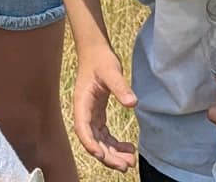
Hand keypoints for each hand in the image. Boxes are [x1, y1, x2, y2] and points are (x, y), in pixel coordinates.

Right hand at [70, 41, 138, 170]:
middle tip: (125, 166)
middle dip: (107, 156)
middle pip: (92, 140)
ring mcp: (90, 115)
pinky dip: (115, 144)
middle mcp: (84, 112)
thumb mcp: (111, 71)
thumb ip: (121, 87)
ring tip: (130, 161)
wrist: (95, 50)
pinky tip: (130, 148)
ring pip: (99, 141)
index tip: (101, 155)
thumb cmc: (101, 59)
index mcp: (82, 103)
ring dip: (113, 153)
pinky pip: (104, 135)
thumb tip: (133, 103)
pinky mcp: (97, 114)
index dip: (90, 143)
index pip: (82, 128)